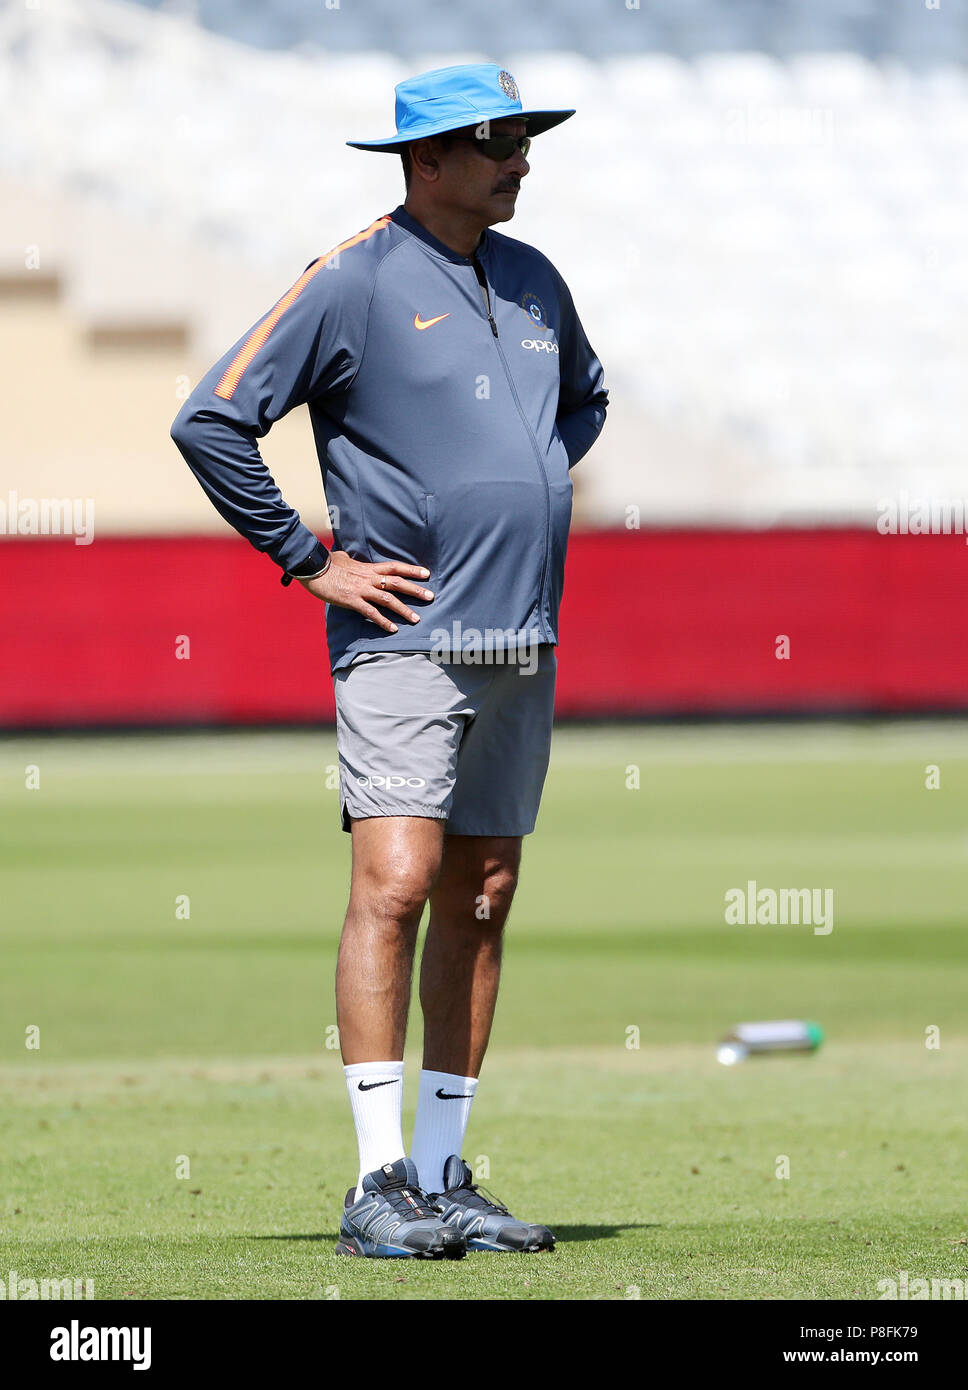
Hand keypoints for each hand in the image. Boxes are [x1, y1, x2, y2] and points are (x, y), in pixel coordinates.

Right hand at [296, 551, 433, 633]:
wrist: (313, 568)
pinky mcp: (352, 600)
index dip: (412, 570)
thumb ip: (350, 558)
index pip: (395, 567)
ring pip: (388, 599)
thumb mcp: (342, 557)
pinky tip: (393, 629)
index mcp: (368, 567)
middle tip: (431, 597)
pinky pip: (371, 612)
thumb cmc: (326, 563)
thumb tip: (347, 556)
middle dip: (416, 590)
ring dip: (404, 610)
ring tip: (417, 619)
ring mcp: (361, 589)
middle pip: (397, 583)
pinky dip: (383, 621)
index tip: (426, 574)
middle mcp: (369, 578)